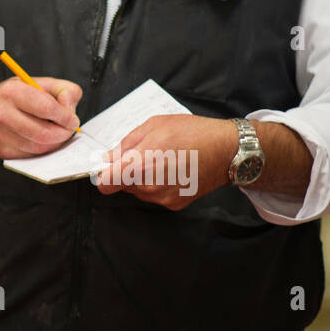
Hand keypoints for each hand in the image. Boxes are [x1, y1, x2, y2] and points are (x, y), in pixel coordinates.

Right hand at [0, 76, 81, 159]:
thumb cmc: (15, 95)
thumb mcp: (39, 83)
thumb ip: (64, 89)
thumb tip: (70, 108)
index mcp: (11, 92)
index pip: (46, 108)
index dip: (66, 117)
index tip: (72, 119)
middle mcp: (1, 114)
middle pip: (44, 133)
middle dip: (63, 134)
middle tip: (68, 129)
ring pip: (39, 148)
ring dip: (55, 143)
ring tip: (56, 133)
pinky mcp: (0, 151)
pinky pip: (31, 155)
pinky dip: (42, 150)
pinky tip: (41, 139)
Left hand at [92, 113, 236, 209]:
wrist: (227, 151)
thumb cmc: (193, 133)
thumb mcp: (154, 126)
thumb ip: (126, 144)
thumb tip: (109, 157)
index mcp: (141, 165)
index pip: (105, 184)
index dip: (103, 175)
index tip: (106, 168)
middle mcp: (150, 187)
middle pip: (122, 186)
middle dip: (126, 172)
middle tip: (144, 154)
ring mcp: (163, 198)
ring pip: (139, 191)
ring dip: (143, 178)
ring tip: (163, 159)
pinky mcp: (175, 204)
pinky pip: (156, 195)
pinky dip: (158, 184)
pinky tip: (173, 170)